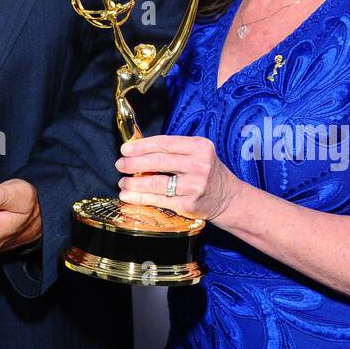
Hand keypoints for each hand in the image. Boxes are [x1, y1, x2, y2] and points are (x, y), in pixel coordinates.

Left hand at [116, 134, 241, 222]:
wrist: (229, 199)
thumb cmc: (208, 173)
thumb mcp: (197, 154)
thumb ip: (173, 150)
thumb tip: (137, 150)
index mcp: (199, 147)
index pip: (164, 143)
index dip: (141, 146)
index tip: (125, 149)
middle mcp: (199, 165)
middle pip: (158, 161)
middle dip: (133, 163)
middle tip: (120, 165)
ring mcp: (195, 186)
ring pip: (156, 182)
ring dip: (134, 183)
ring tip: (123, 182)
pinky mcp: (189, 205)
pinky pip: (159, 200)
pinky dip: (140, 198)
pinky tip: (128, 195)